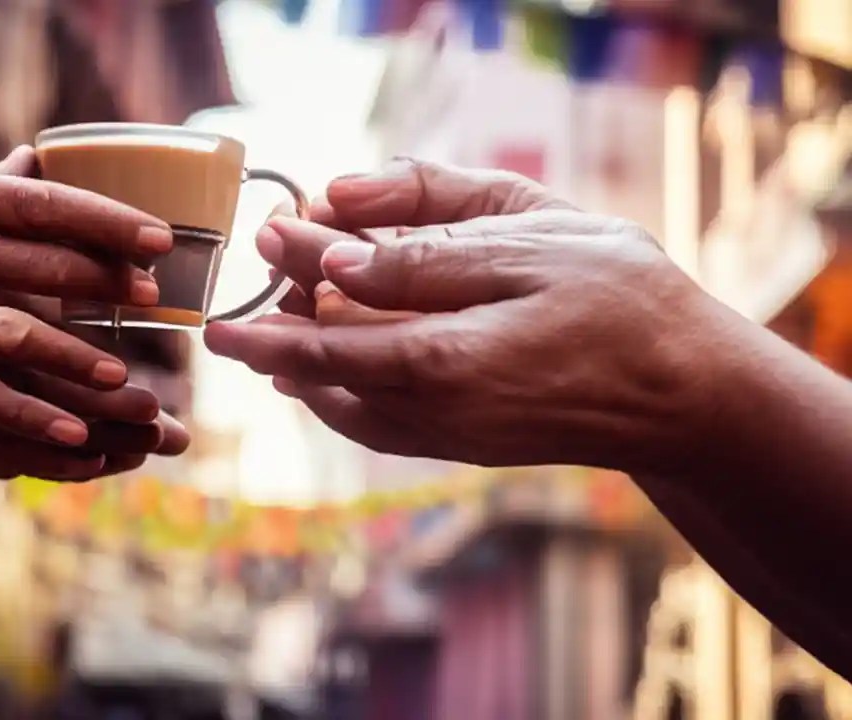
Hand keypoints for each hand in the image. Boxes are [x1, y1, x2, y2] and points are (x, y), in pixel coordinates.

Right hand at [0, 146, 172, 446]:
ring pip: (9, 338)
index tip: (157, 238)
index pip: (34, 203)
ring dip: (73, 359)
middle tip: (151, 299)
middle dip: (101, 285)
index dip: (104, 221)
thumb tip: (41, 164)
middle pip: (32, 267)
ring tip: (123, 375)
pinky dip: (25, 415)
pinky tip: (72, 431)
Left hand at [207, 161, 739, 474]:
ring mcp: (447, 436)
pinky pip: (376, 427)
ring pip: (342, 406)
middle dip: (274, 328)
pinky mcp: (464, 445)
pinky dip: (335, 399)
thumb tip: (335, 262)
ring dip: (296, 366)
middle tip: (248, 285)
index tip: (268, 229)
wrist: (689, 393)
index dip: (290, 277)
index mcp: (443, 357)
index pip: (329, 327)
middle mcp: (432, 410)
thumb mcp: (531, 246)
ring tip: (262, 333)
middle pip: (323, 370)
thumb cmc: (622, 301)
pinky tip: (316, 381)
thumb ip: (427, 253)